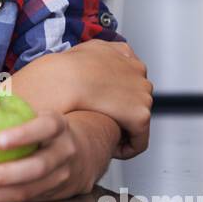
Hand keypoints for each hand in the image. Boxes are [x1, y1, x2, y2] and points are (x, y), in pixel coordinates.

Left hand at [0, 92, 99, 201]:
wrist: (78, 154)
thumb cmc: (33, 126)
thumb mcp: (21, 111)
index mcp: (57, 126)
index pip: (45, 127)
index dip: (23, 134)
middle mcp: (63, 153)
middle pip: (35, 168)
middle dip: (2, 174)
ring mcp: (60, 178)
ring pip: (25, 191)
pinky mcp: (50, 198)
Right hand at [43, 40, 151, 158]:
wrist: (60, 80)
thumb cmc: (60, 70)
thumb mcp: (76, 53)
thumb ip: (87, 57)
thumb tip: (84, 65)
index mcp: (121, 52)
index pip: (126, 74)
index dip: (111, 95)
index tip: (95, 107)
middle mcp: (136, 69)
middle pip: (134, 96)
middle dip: (117, 110)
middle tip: (96, 124)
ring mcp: (142, 91)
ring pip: (136, 118)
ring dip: (120, 128)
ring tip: (98, 136)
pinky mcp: (140, 115)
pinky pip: (138, 140)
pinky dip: (125, 148)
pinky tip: (106, 149)